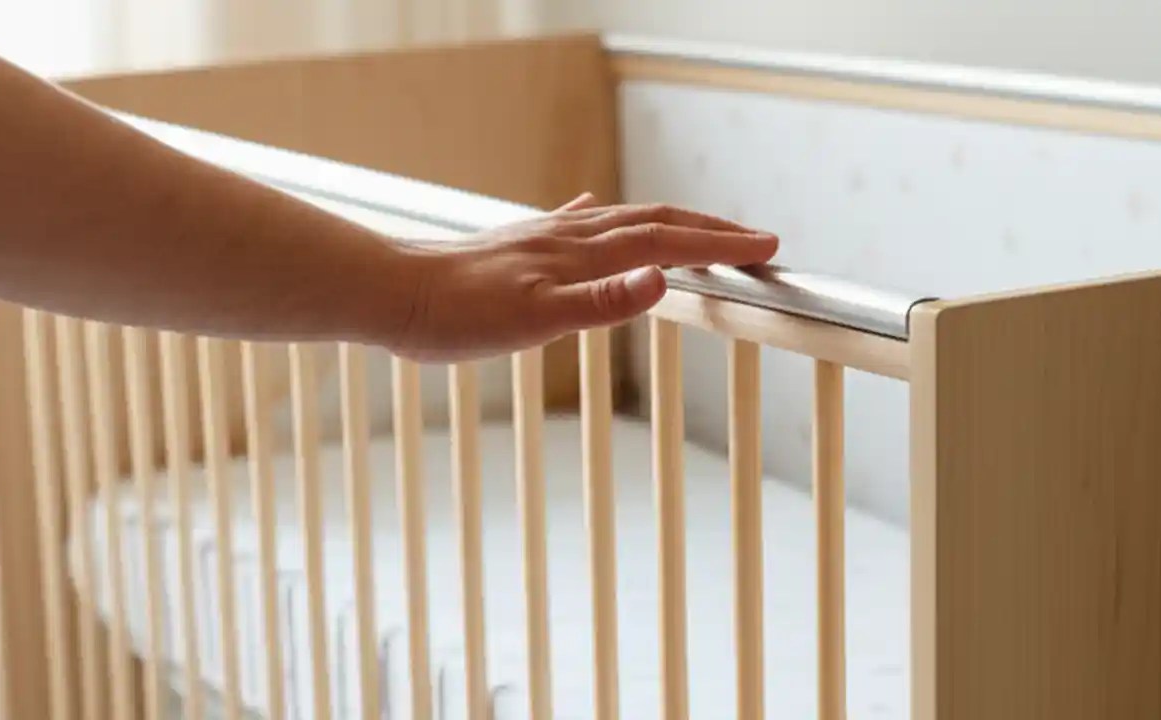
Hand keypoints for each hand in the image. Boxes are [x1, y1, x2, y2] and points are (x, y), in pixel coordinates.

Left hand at [391, 193, 778, 361]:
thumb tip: (663, 279)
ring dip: (668, 224)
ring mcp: (544, 239)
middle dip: (709, 229)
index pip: (668, 243)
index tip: (766, 247)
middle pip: (654, 222)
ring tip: (696, 229)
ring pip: (622, 222)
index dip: (720, 245)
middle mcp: (569, 238)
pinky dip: (604, 221)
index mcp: (581, 255)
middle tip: (753, 239)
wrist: (394, 294)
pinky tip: (596, 214)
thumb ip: (602, 302)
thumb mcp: (535, 321)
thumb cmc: (458, 315)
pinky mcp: (521, 247)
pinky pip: (577, 226)